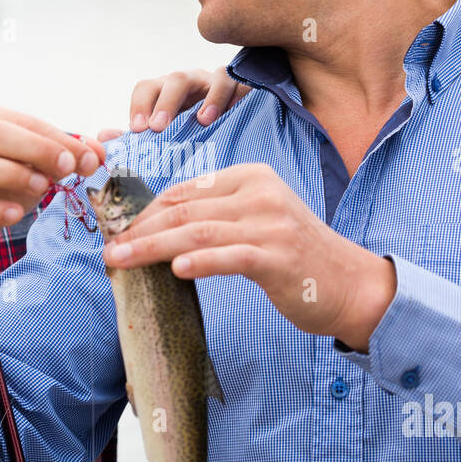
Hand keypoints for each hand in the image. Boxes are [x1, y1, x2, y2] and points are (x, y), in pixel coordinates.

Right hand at [0, 105, 105, 293]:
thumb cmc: (0, 190)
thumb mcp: (34, 170)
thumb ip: (61, 157)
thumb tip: (97, 152)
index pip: (20, 121)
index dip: (56, 137)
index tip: (89, 157)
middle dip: (36, 148)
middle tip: (68, 167)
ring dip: (11, 173)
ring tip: (43, 187)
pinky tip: (15, 216)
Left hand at [97, 67, 250, 141]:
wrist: (229, 126)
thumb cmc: (188, 132)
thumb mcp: (162, 135)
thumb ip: (135, 137)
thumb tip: (103, 136)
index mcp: (165, 92)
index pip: (147, 87)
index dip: (140, 105)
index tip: (138, 129)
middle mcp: (190, 82)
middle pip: (177, 80)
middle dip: (167, 102)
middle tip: (159, 127)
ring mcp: (218, 83)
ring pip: (214, 77)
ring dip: (209, 97)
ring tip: (203, 121)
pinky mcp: (243, 89)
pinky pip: (242, 85)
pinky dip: (237, 96)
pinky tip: (234, 112)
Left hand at [99, 163, 395, 349]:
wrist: (351, 284)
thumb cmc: (295, 257)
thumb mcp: (256, 222)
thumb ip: (215, 217)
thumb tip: (157, 230)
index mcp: (250, 177)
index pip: (184, 191)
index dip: (145, 213)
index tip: (118, 232)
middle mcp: (260, 193)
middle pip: (184, 209)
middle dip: (140, 230)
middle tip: (109, 250)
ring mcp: (271, 223)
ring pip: (197, 232)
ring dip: (152, 247)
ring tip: (122, 261)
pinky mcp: (278, 255)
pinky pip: (230, 256)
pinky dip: (200, 262)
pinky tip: (175, 270)